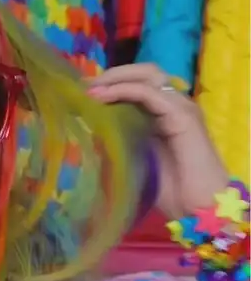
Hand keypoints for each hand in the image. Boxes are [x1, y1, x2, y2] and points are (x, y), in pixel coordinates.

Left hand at [86, 64, 228, 218]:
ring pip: (147, 76)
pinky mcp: (182, 115)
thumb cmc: (168, 191)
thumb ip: (115, 142)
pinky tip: (103, 97)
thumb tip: (87, 131)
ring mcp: (180, 107)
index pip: (138, 84)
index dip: (111, 83)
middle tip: (85, 85)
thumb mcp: (132, 160)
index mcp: (162, 114)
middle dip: (112, 74)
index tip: (83, 91)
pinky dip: (124, 90)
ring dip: (116, 78)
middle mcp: (173, 105)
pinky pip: (149, 93)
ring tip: (91, 89)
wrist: (197, 208)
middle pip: (144, 72)